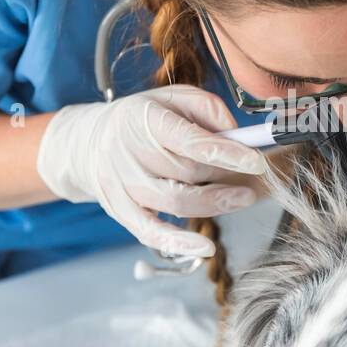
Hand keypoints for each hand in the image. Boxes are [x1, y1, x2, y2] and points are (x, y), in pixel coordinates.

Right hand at [36, 85, 267, 257]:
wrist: (89, 141)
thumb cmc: (143, 118)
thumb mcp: (174, 98)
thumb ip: (208, 109)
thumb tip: (237, 136)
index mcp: (143, 119)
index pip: (189, 140)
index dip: (226, 153)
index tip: (257, 161)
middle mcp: (128, 152)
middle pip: (186, 171)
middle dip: (225, 174)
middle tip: (254, 175)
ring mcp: (121, 184)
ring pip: (175, 202)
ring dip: (215, 203)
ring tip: (243, 197)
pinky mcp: (119, 210)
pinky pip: (150, 233)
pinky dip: (179, 244)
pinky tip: (205, 249)